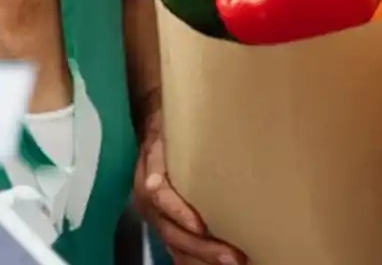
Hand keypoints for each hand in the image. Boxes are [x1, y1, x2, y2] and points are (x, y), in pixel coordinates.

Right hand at [133, 110, 246, 264]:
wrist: (154, 131)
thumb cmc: (168, 129)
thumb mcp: (166, 130)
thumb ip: (164, 150)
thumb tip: (159, 177)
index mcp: (147, 179)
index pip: (159, 199)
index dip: (180, 213)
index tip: (201, 226)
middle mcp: (149, 205)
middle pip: (172, 232)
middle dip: (202, 248)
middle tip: (233, 256)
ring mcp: (157, 220)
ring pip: (177, 247)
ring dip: (204, 259)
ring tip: (234, 263)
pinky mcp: (167, 227)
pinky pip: (178, 252)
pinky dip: (196, 261)